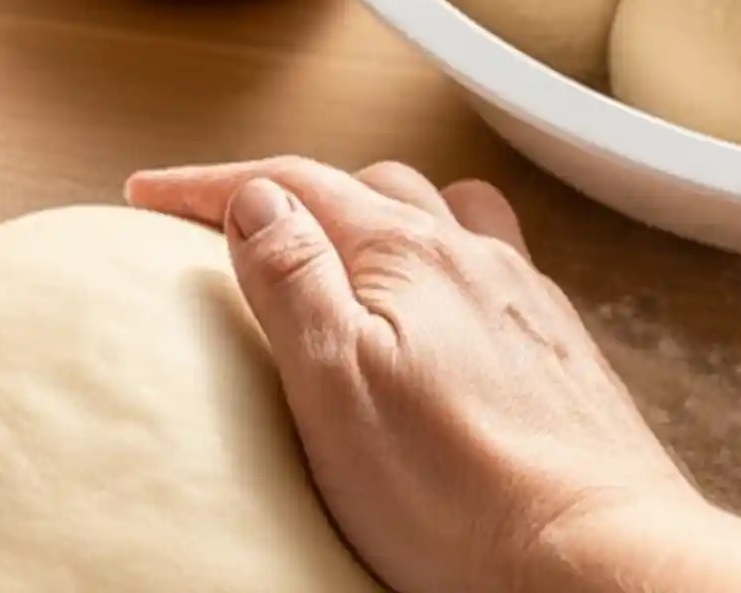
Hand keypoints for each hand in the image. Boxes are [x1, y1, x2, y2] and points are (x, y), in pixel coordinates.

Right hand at [128, 158, 703, 592]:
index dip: (207, 185)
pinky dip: (434, 251)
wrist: (593, 559)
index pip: (287, 185)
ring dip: (367, 211)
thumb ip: (290, 276)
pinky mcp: (547, 340)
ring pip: (432, 212)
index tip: (147, 192)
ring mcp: (515, 295)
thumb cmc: (456, 489)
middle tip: (227, 224)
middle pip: (358, 187)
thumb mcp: (335, 381)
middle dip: (283, 193)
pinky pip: (484, 258)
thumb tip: (254, 199)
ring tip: (332, 241)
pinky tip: (433, 297)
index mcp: (402, 253)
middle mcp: (467, 255)